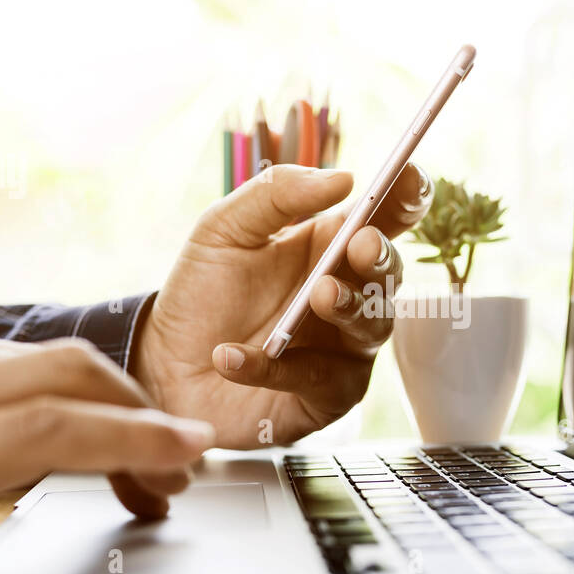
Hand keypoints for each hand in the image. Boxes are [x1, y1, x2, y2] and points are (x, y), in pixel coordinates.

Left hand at [0, 324, 214, 573]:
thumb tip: (53, 472)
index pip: (59, 428)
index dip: (140, 440)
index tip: (189, 456)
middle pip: (62, 372)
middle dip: (135, 411)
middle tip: (171, 464)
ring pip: (27, 357)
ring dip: (88, 397)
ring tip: (112, 447)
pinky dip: (29, 384)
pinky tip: (39, 418)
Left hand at [132, 163, 431, 447]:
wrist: (164, 365)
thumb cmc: (202, 294)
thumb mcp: (223, 229)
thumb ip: (276, 194)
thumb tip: (343, 178)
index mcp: (331, 247)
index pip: (384, 219)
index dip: (406, 197)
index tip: (410, 176)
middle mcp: (349, 295)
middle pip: (388, 274)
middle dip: (381, 257)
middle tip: (362, 246)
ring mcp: (345, 348)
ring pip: (371, 328)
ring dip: (348, 309)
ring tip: (318, 295)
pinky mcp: (327, 396)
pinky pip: (317, 380)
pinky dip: (275, 368)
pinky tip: (230, 356)